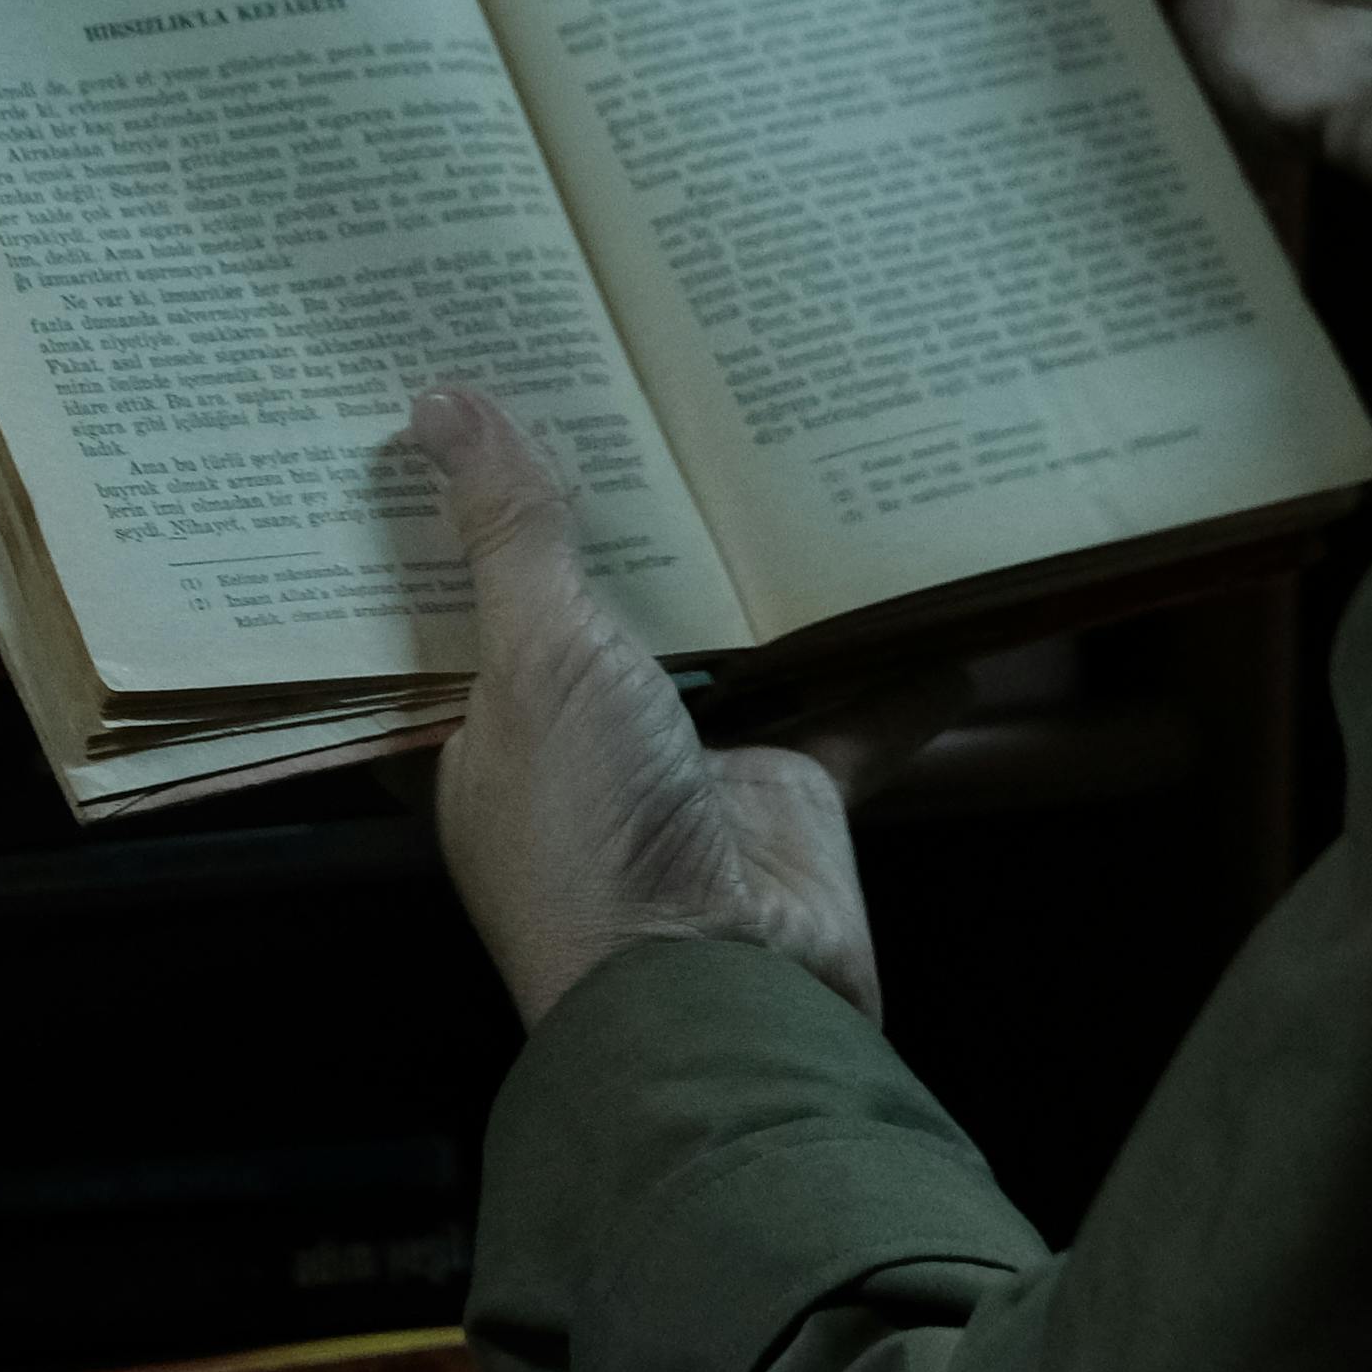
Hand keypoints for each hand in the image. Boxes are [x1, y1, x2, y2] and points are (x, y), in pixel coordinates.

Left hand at [407, 387, 903, 1030]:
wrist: (722, 993)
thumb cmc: (589, 834)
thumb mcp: (536, 660)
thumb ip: (508, 534)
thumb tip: (439, 402)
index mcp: (488, 727)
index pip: (466, 598)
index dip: (473, 508)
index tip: (490, 396)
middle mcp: (584, 748)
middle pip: (607, 608)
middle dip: (633, 516)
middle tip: (654, 378)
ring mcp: (691, 774)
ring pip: (729, 650)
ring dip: (759, 577)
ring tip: (786, 450)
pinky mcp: (789, 798)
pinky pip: (851, 716)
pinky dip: (894, 670)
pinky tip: (933, 595)